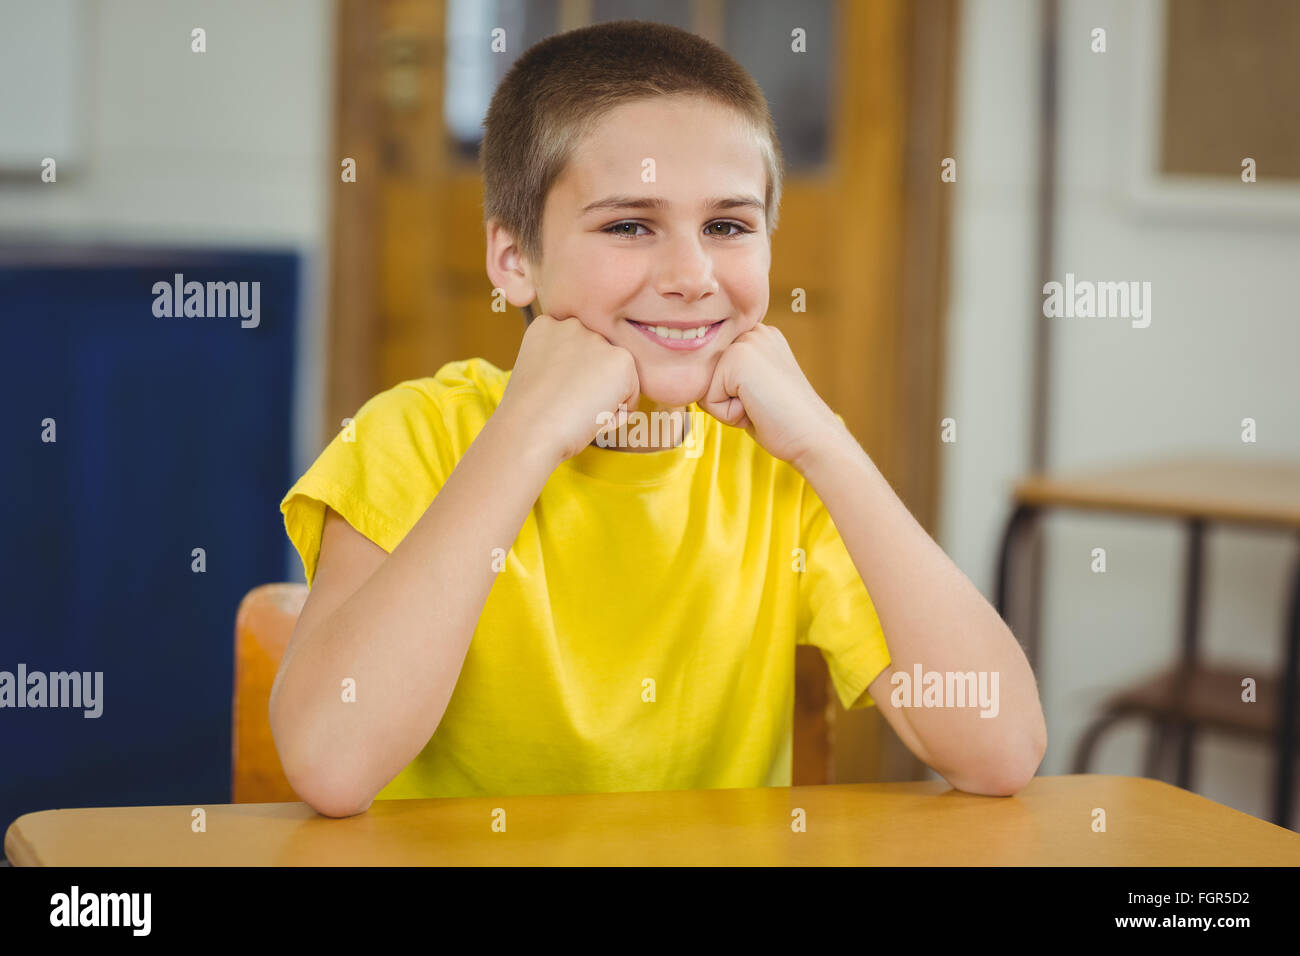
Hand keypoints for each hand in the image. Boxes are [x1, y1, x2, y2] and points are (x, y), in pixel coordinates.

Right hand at [496, 313, 640, 465]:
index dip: (569, 383)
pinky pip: (632, 394)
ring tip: (576, 410)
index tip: (552, 395)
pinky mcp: (622, 359)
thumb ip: (561, 365)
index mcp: (547, 325)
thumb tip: (591, 380)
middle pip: (598, 363)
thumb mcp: (537, 376)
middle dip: (590, 387)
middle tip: (564, 404)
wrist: (528, 430)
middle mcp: (575, 324)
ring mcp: (599, 339)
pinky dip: (617, 414)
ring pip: (616, 379)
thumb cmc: (529, 417)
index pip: (577, 354)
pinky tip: (591, 415)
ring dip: (604, 400)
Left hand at [698, 322, 845, 468]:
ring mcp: (746, 341)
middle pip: (706, 377)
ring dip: (726, 408)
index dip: (733, 396)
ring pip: (705, 387)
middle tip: (763, 404)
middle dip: (727, 401)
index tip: (766, 398)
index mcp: (759, 335)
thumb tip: (694, 378)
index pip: (716, 370)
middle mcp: (753, 331)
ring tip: (760, 406)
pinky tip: (757, 408)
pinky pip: (708, 400)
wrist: (813, 436)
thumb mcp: (754, 388)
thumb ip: (729, 376)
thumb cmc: (784, 421)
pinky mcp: (737, 358)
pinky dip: (728, 415)